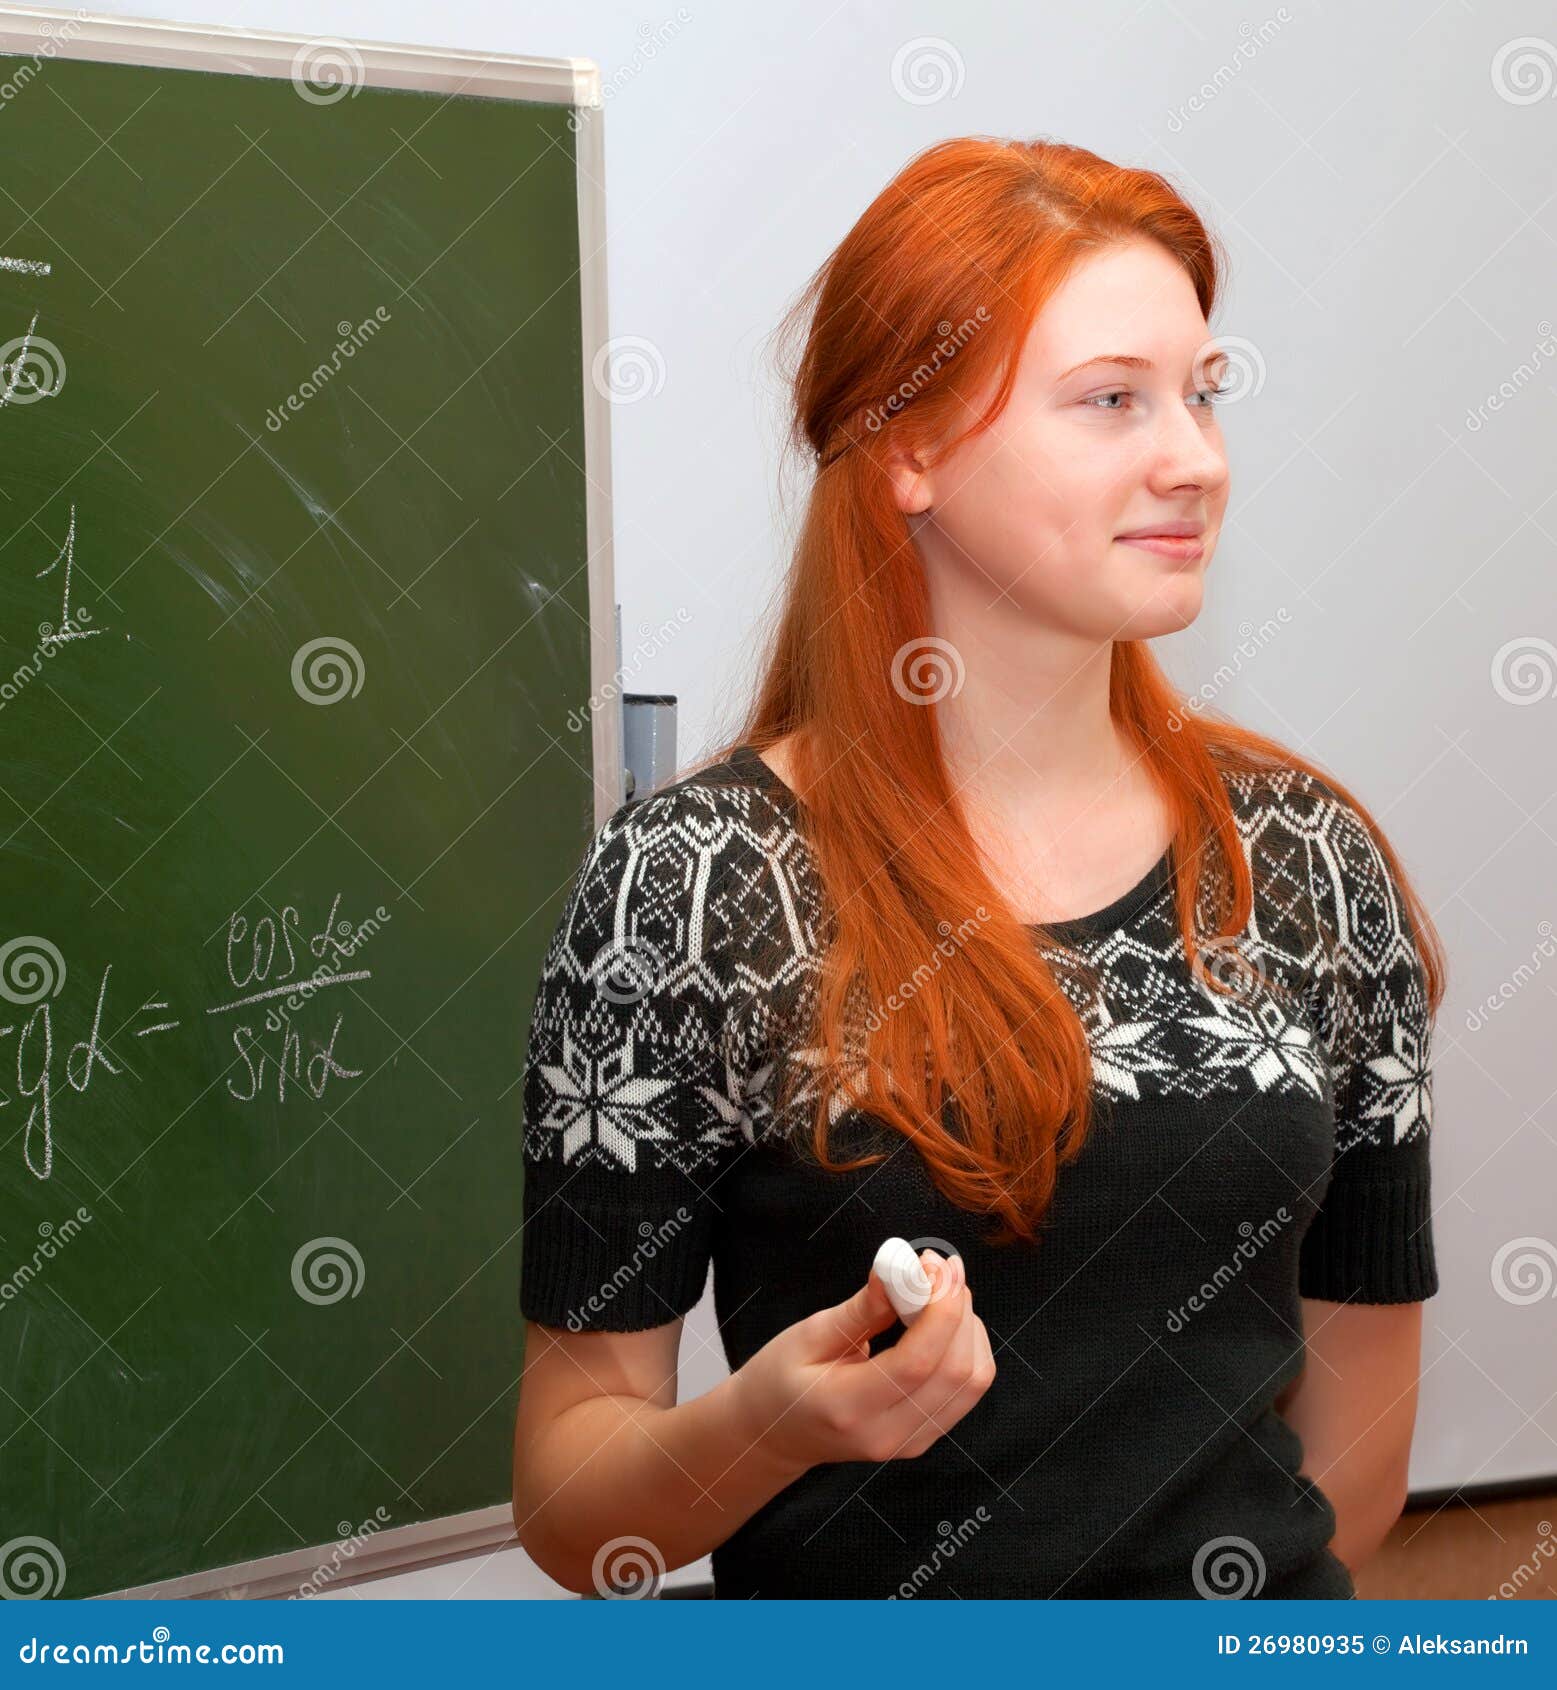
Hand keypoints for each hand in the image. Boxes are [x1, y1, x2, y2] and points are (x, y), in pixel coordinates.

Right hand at [727, 1250, 995, 1478]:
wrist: (775, 1434)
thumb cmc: (781, 1379)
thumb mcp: (810, 1334)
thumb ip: (862, 1308)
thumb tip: (902, 1271)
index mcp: (848, 1408)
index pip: (917, 1363)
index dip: (940, 1308)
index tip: (937, 1266)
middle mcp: (887, 1434)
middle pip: (956, 1372)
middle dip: (958, 1308)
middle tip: (938, 1267)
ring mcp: (910, 1442)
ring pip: (973, 1381)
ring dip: (968, 1325)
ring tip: (940, 1290)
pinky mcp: (924, 1436)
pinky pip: (967, 1389)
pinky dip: (967, 1346)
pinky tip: (943, 1320)